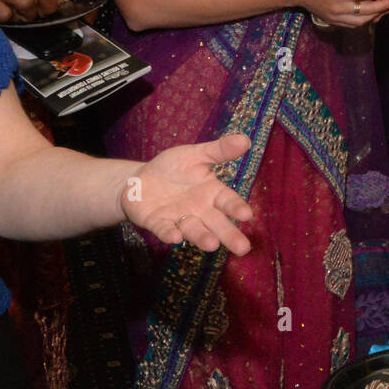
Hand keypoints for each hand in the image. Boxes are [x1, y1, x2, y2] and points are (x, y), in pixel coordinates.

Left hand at [122, 134, 254, 253]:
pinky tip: (175, 237)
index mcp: (211, 193)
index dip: (236, 207)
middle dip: (228, 235)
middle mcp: (198, 210)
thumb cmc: (174, 167)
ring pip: (193, 230)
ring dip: (202, 237)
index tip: (247, 215)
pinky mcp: (157, 223)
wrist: (141, 179)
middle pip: (216, 223)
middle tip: (243, 249)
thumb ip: (219, 150)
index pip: (227, 201)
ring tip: (212, 245)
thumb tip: (246, 139)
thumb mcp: (196, 154)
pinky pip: (164, 229)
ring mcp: (178, 218)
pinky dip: (169, 233)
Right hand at [299, 0, 388, 26]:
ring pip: (363, 21)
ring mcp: (337, 18)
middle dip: (384, 5)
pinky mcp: (334, 22)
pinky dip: (366, 20)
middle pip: (368, 10)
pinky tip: (373, 14)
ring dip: (377, 15)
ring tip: (387, 8)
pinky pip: (354, 25)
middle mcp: (339, 8)